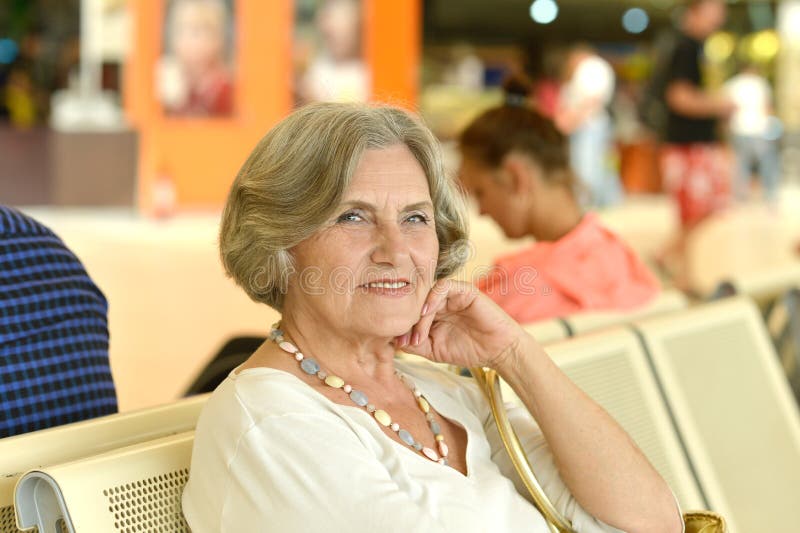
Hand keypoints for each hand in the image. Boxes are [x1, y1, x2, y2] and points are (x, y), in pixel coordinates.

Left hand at [394, 279, 527, 368]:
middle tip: (406, 340)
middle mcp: (440, 303)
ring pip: (426, 296)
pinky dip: (432, 297)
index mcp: (432, 315)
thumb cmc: (469, 350)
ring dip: (419, 316)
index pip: (410, 314)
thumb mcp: (434, 350)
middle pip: (416, 304)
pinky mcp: (464, 290)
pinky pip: (443, 287)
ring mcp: (451, 296)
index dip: (402, 327)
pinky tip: (427, 312)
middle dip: (408, 323)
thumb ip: (415, 344)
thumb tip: (392, 340)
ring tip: (419, 334)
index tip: (398, 344)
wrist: (498, 351)